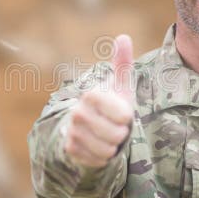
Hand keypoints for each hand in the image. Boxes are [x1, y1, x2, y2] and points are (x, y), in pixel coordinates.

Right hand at [63, 35, 134, 166]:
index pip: (123, 115)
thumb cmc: (110, 105)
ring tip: (107, 137)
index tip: (123, 113)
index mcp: (91, 95)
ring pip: (107, 149)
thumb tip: (123, 36)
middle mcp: (77, 112)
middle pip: (116, 134)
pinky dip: (102, 157)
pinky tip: (98, 147)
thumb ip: (122, 64)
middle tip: (115, 127)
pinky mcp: (70, 149)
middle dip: (121, 134)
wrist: (89, 127)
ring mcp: (72, 131)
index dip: (127, 117)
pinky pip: (98, 160)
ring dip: (113, 146)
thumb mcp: (120, 86)